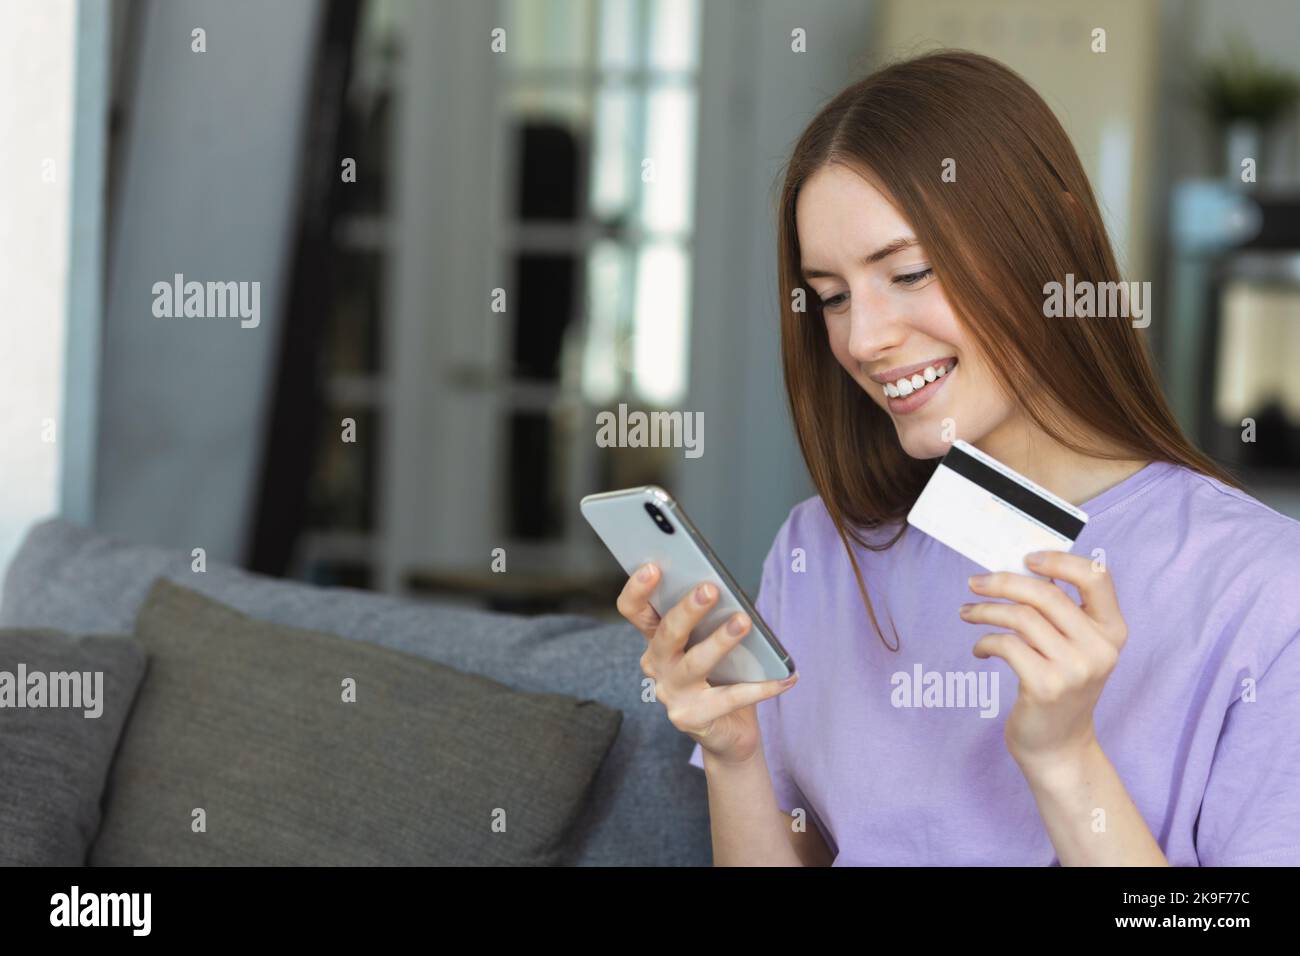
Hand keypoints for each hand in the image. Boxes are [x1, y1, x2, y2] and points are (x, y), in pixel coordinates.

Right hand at [616, 562, 798, 764]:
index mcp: (657, 639)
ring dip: (720, 641)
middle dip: (687, 609)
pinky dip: (761, 687)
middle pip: (665, 634)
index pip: (634, 610)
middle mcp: (657, 665)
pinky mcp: (692, 717)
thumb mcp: (710, 642)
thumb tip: (730, 593)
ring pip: (694, 663)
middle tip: (711, 589)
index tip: (654, 567)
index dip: (638, 589)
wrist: (727, 730)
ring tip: (743, 621)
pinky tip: (786, 677)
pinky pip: (730, 698)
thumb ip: (710, 619)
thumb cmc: (721, 676)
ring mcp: (671, 693)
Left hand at [959, 551, 1127, 773]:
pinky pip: (1007, 645)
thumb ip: (1059, 612)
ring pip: (1022, 617)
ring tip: (967, 613)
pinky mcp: (1047, 686)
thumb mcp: (1073, 647)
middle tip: (975, 583)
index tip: (1027, 558)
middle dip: (1003, 581)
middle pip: (1046, 593)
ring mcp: (1076, 669)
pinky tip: (980, 649)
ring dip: (986, 611)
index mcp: (1112, 630)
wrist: (1058, 746)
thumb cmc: (1059, 686)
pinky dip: (985, 641)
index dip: (1061, 560)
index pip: (1097, 577)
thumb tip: (1015, 568)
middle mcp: (1100, 648)